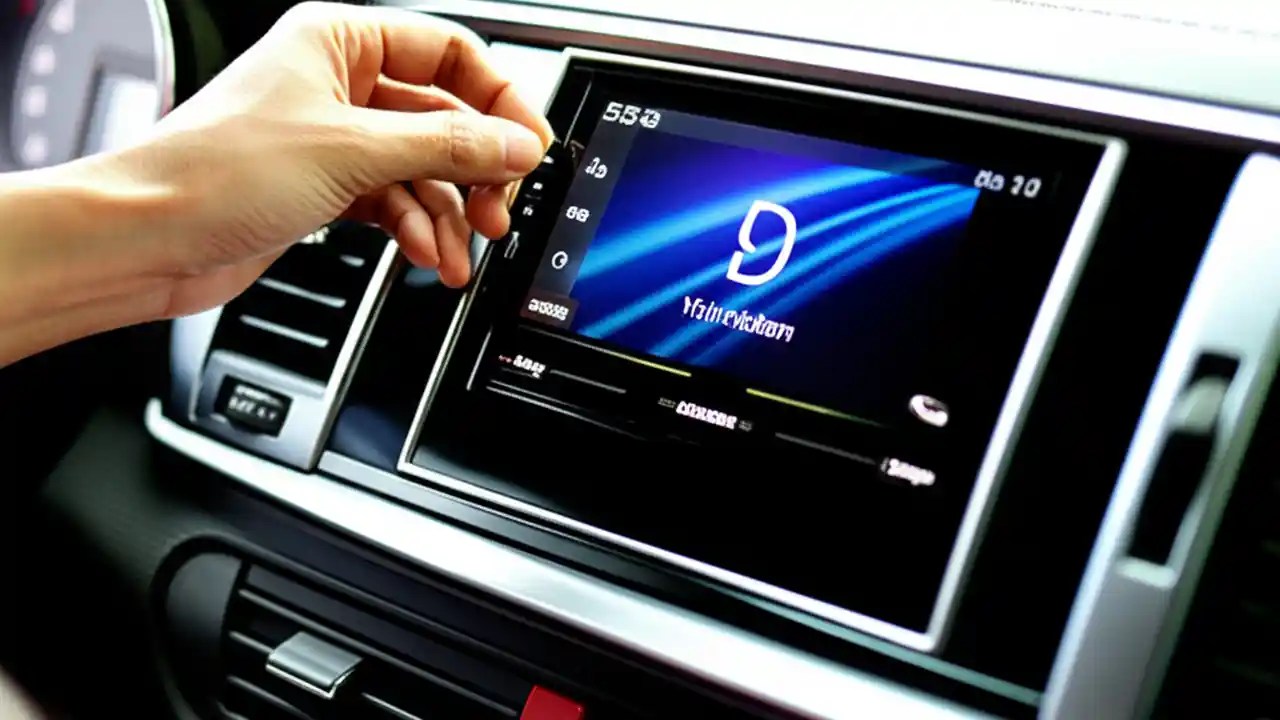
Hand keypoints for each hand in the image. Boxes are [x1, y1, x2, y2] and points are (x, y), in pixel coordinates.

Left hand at [121, 2, 552, 312]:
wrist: (148, 238)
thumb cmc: (214, 171)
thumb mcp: (352, 151)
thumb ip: (448, 146)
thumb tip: (516, 145)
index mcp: (339, 40)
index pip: (450, 52)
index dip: (498, 98)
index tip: (528, 145)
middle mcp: (339, 84)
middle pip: (444, 117)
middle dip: (475, 170)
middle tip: (499, 208)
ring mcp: (334, 139)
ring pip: (423, 169)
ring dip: (449, 214)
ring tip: (462, 252)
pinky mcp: (326, 189)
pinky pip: (396, 202)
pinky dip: (417, 231)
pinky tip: (427, 256)